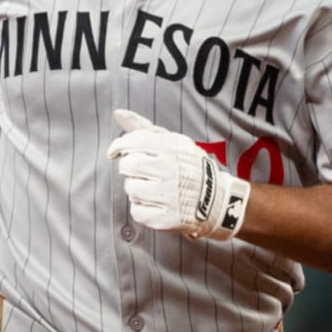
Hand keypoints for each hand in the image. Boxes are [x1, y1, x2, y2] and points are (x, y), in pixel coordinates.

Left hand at [106, 109, 250, 239]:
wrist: (217, 199)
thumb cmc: (188, 167)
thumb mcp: (173, 142)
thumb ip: (144, 128)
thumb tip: (118, 113)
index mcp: (174, 148)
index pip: (134, 141)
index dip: (118, 146)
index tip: (114, 152)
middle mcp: (172, 171)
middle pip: (128, 166)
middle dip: (129, 168)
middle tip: (139, 171)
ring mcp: (171, 196)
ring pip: (130, 189)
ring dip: (135, 188)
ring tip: (150, 187)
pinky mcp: (168, 219)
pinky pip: (137, 212)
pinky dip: (140, 208)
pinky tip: (154, 203)